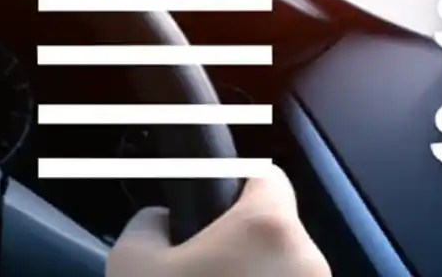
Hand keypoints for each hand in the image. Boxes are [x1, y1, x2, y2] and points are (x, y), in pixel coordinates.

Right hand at [107, 165, 329, 276]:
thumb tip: (163, 222)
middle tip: (197, 265)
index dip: (234, 180)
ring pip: (282, 269)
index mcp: (268, 228)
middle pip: (273, 230)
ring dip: (253, 274)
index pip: (267, 175)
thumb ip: (147, 224)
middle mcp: (309, 260)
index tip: (210, 200)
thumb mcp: (131, 263)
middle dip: (239, 242)